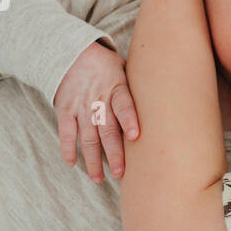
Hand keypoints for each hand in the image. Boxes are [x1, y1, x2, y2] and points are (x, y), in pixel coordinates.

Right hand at [53, 41, 138, 181]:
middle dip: (114, 154)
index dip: (129, 120)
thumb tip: (165, 106)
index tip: (135, 136)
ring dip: (92, 160)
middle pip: (107, 131)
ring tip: (98, 178)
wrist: (71, 51)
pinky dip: (67, 148)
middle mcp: (98, 100)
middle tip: (121, 174)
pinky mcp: (64, 109)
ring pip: (87, 138)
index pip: (124, 105)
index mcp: (117, 88)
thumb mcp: (125, 70)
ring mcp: (80, 106)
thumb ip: (137, 91)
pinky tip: (72, 163)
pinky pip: (66, 132)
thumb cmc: (106, 65)